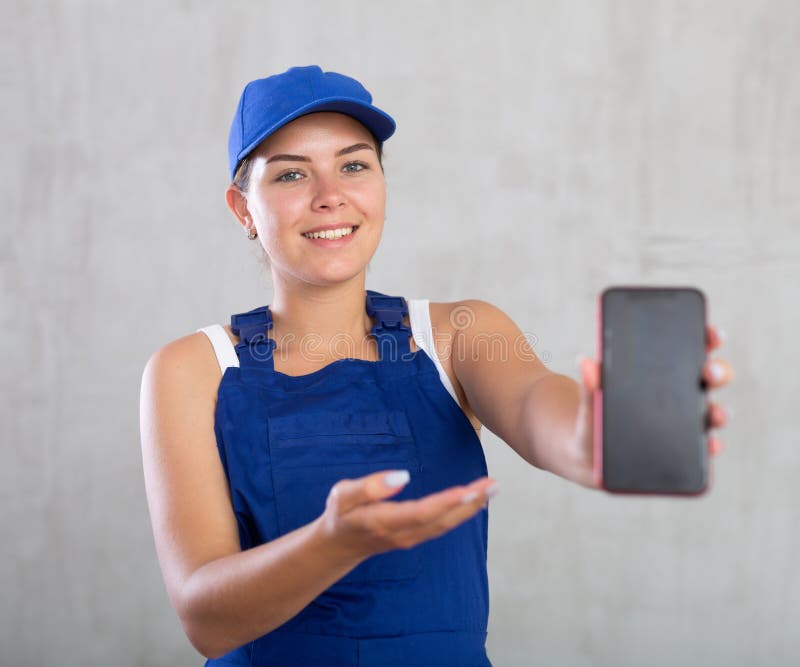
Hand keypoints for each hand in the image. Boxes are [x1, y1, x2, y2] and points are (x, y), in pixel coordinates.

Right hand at [320, 470, 497, 561]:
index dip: (445, 503)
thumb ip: (369, 486)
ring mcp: (411, 538)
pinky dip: (462, 512)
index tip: (467, 490)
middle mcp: (402, 534)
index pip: (420, 513)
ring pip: (446, 524)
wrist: (339, 545)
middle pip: (441, 520)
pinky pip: (444, 525)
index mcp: (383, 522)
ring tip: (492, 488)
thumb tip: (402, 476)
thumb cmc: (341, 514)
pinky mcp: (416, 536)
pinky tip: (476, 500)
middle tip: (493, 484)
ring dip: (471, 507)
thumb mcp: (342, 495)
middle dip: (469, 503)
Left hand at [574, 323, 733, 484]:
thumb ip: (589, 388)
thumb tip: (585, 362)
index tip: (712, 334)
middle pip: (709, 378)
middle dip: (718, 371)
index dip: (705, 339)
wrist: (588, 460)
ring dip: (719, 412)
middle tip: (710, 371)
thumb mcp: (589, 406)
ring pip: (712, 413)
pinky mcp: (683, 452)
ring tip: (714, 414)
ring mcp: (684, 424)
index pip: (688, 350)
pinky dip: (711, 447)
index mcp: (658, 374)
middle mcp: (679, 396)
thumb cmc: (592, 423)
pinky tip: (711, 446)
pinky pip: (703, 449)